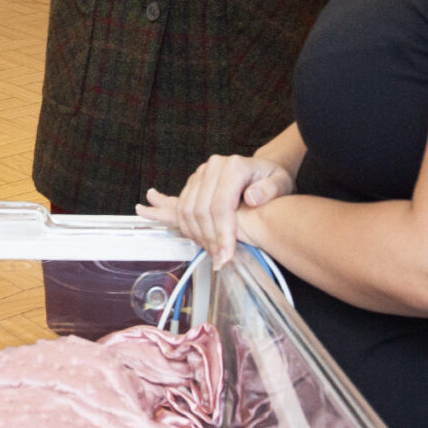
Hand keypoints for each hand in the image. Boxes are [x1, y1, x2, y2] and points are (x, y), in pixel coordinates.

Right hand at [137, 154, 294, 267]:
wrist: (265, 171)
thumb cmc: (275, 179)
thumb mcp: (282, 183)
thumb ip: (270, 190)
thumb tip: (252, 198)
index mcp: (233, 167)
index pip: (220, 206)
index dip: (222, 234)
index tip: (226, 256)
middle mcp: (213, 168)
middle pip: (201, 210)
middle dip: (208, 240)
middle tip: (219, 260)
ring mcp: (201, 174)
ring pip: (187, 209)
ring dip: (194, 235)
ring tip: (208, 252)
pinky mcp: (194, 182)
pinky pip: (178, 200)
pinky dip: (167, 211)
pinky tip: (146, 208)